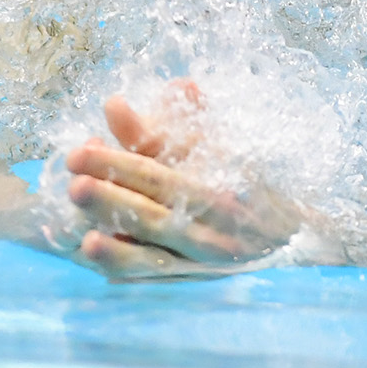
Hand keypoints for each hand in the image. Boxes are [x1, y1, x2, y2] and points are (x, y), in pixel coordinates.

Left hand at [50, 80, 301, 279]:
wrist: (293, 236)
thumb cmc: (252, 184)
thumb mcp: (225, 147)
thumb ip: (186, 123)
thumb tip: (166, 88)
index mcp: (215, 186)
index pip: (159, 173)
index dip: (119, 162)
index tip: (83, 149)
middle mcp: (209, 225)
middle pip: (152, 213)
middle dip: (111, 200)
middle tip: (72, 184)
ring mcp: (201, 258)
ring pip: (154, 254)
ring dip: (118, 248)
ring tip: (84, 240)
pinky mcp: (194, 279)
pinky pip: (157, 280)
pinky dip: (130, 273)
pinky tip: (102, 265)